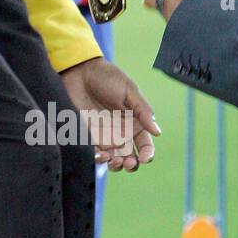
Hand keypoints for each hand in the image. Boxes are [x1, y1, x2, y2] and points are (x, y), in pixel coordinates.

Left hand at [60, 57, 160, 171]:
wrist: (80, 72)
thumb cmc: (107, 78)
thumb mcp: (129, 91)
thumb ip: (143, 111)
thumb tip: (157, 132)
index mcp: (135, 123)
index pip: (145, 144)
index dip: (147, 154)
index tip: (145, 157)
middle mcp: (121, 133)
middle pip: (130, 158)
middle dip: (132, 165)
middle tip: (129, 162)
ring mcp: (104, 137)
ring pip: (113, 160)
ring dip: (116, 166)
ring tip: (115, 160)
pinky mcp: (88, 137)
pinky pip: (94, 154)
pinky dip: (98, 159)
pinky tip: (101, 155)